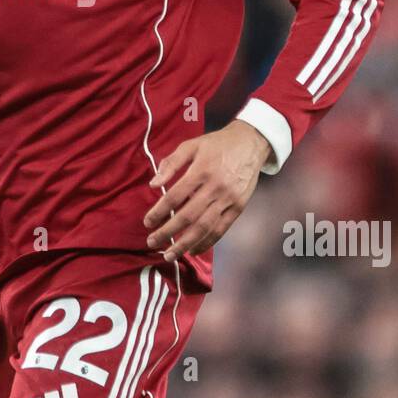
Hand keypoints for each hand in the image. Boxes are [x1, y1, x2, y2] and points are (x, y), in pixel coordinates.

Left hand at [143, 120, 269, 261]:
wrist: (250, 143)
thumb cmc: (216, 144)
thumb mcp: (191, 145)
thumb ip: (171, 163)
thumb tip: (153, 184)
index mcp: (201, 170)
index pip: (175, 196)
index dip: (159, 211)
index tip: (147, 222)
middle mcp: (215, 187)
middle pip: (188, 216)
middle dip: (168, 232)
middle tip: (151, 242)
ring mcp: (228, 199)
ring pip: (204, 227)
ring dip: (185, 243)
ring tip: (170, 254)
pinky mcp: (238, 208)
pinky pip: (221, 229)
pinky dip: (206, 242)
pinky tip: (193, 250)